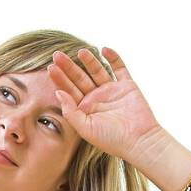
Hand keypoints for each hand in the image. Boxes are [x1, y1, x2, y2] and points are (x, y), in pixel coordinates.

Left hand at [47, 46, 164, 163]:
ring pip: (97, 71)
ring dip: (89, 60)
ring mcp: (111, 91)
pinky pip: (119, 68)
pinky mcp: (127, 86)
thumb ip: (70, 112)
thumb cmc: (112, 140)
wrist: (139, 141)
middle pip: (80, 78)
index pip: (69, 90)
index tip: (51, 68)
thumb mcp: (85, 128)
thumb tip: (58, 93)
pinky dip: (113, 57)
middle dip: (69, 67)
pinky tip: (105, 49)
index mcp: (85, 109)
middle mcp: (97, 98)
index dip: (60, 79)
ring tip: (80, 51)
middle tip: (58, 55)